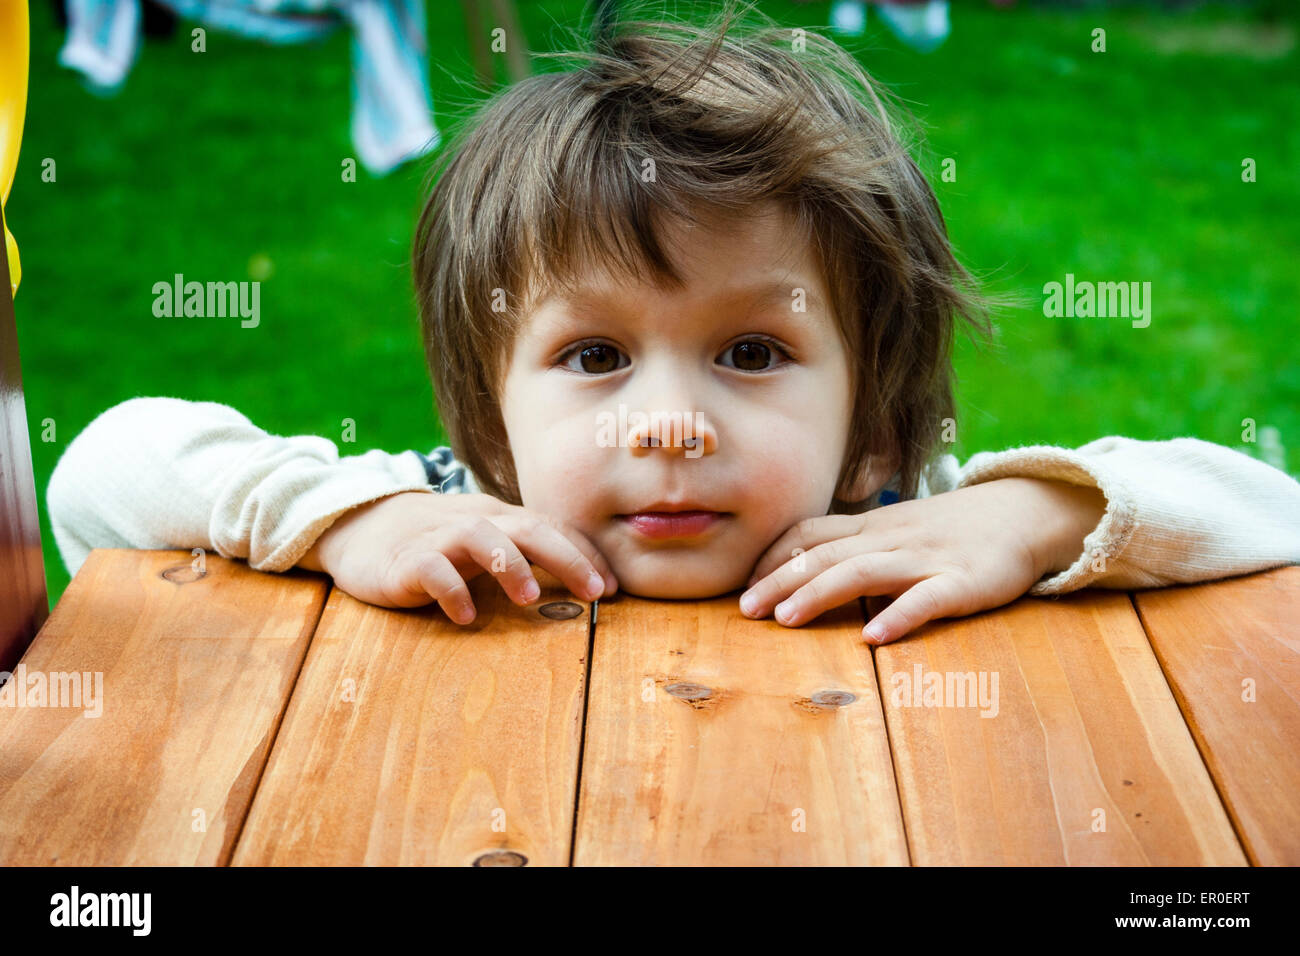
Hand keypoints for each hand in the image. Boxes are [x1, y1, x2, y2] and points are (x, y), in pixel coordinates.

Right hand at [299, 491, 618, 621]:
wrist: (362, 528)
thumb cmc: (438, 543)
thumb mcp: (487, 544)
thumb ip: (528, 557)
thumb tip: (589, 583)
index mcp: (500, 518)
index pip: (552, 528)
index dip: (586, 555)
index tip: (614, 588)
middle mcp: (476, 521)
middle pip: (527, 527)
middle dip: (566, 557)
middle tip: (594, 591)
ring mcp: (439, 538)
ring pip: (480, 538)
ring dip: (509, 565)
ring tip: (529, 598)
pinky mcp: (406, 560)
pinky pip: (431, 569)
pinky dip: (451, 590)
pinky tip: (465, 616)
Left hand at [738, 477, 1105, 644]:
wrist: (1024, 512)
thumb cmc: (952, 529)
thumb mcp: (897, 531)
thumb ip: (854, 546)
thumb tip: (799, 566)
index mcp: (873, 527)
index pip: (810, 534)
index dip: (773, 557)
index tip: (741, 583)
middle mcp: (891, 538)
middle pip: (826, 555)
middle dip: (781, 581)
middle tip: (745, 610)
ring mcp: (927, 557)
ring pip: (864, 571)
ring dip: (821, 594)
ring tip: (787, 619)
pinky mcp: (964, 581)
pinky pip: (928, 598)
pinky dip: (900, 616)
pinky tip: (874, 637)